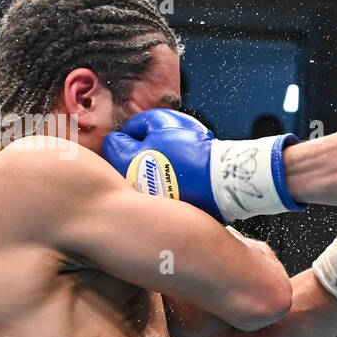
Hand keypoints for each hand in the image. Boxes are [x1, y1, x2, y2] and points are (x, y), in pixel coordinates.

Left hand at [102, 109, 303, 221]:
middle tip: (158, 150)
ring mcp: (144, 204)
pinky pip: (155, 198)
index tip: (143, 135)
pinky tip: (181, 184)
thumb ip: (141, 123)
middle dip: (134, 156)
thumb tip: (132, 132)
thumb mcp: (164, 122)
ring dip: (147, 174)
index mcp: (124, 162)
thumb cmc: (194, 150)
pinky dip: (162, 190)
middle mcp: (128, 187)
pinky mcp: (161, 214)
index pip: (112, 142)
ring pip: (137, 183)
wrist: (224, 182)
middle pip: (122, 165)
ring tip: (173, 168)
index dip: (129, 134)